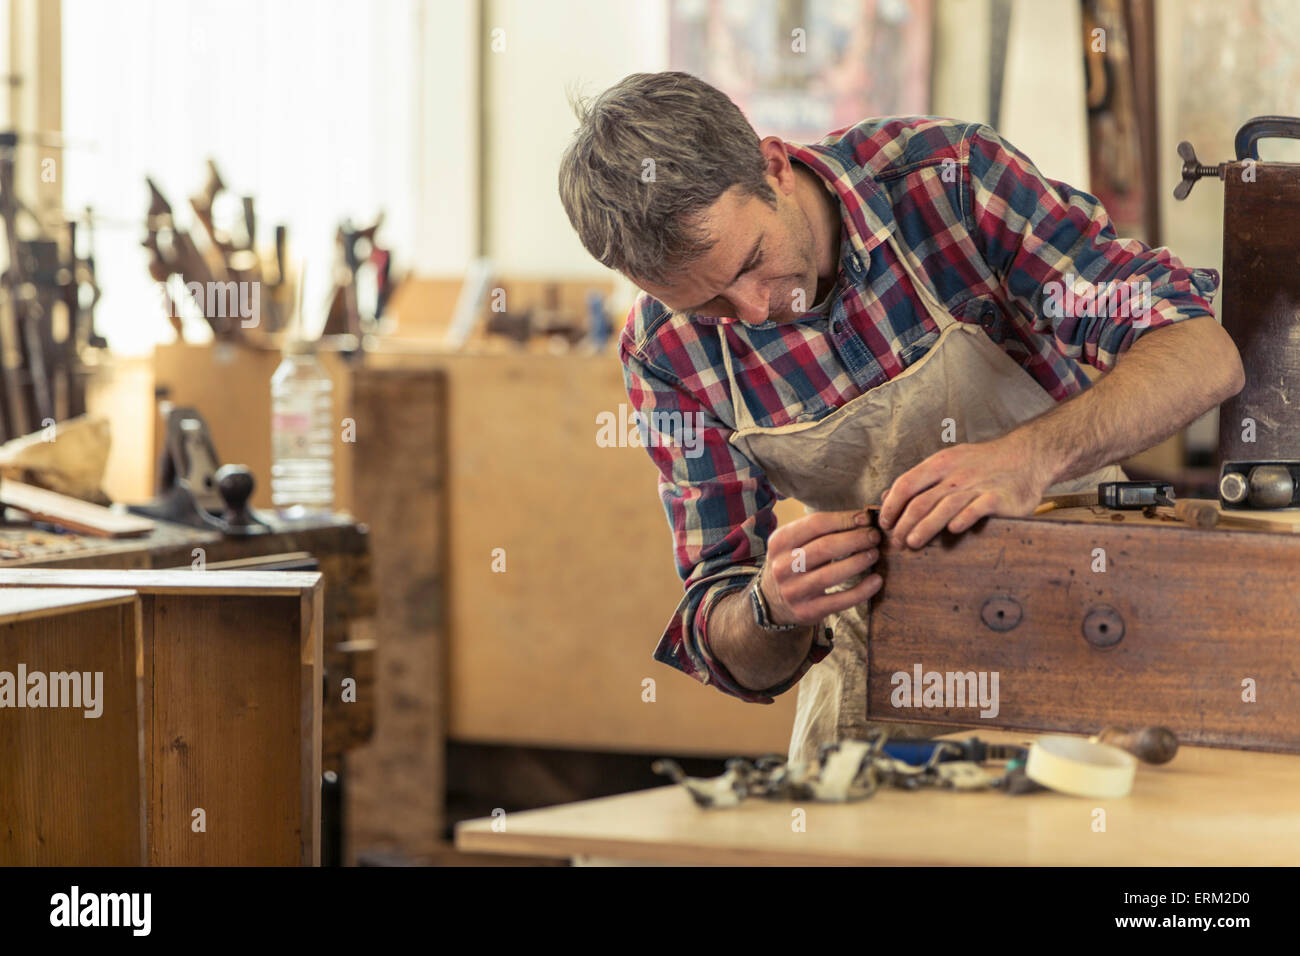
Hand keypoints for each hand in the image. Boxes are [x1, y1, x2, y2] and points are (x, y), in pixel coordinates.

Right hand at [759, 509, 882, 625]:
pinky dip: (861, 591)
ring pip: (831, 574)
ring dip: (858, 562)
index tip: (865, 518)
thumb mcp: (793, 543)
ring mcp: (793, 591)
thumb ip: (819, 530)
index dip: (844, 519)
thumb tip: (861, 519)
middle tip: (874, 536)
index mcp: (779, 542)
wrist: (771, 601)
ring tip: (874, 554)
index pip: (815, 524)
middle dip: (855, 539)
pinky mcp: (807, 611)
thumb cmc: (792, 563)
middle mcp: (782, 566)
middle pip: (824, 547)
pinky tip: (876, 580)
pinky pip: (839, 601)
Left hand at [877, 434, 1051, 548]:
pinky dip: (963, 520)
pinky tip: (953, 531)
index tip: (885, 523)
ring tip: (912, 543)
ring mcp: (977, 485)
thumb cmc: (983, 464)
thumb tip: (885, 497)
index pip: (906, 484)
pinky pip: (976, 510)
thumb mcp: (949, 463)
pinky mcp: (998, 498)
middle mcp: (956, 474)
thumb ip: (920, 480)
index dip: (891, 505)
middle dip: (904, 524)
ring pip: (944, 508)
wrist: (1027, 456)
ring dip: (925, 528)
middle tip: (896, 542)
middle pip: (921, 501)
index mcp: (940, 463)